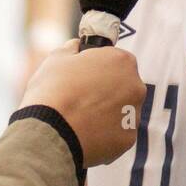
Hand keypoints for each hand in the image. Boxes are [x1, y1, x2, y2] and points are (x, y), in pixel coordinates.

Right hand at [21, 40, 144, 167]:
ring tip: (80, 118)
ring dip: (107, 113)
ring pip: (122, 110)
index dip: (99, 67)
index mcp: (123, 61)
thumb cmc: (53, 91)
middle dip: (107, 90)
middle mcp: (136, 86)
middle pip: (124, 85)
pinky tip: (85, 133)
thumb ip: (73, 48)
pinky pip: (118, 133)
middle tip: (81, 98)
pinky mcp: (128, 139)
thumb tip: (76, 47)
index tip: (85, 75)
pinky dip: (105, 134)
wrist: (49, 133)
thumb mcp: (58, 58)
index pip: (117, 59)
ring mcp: (134, 115)